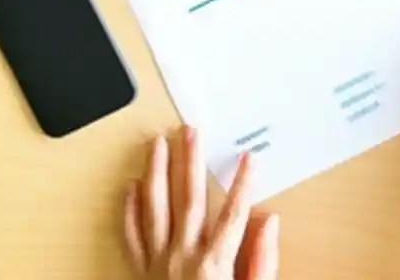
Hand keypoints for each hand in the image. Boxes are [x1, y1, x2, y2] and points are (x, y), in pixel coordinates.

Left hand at [123, 127, 278, 279]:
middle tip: (191, 132)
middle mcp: (183, 257)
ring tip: (158, 145)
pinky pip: (132, 236)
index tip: (249, 158)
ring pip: (156, 208)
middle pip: (189, 199)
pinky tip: (131, 186)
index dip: (243, 182)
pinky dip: (131, 210)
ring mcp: (159, 262)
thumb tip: (268, 223)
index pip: (233, 213)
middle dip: (191, 161)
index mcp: (214, 265)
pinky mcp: (141, 271)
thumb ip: (262, 262)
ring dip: (157, 172)